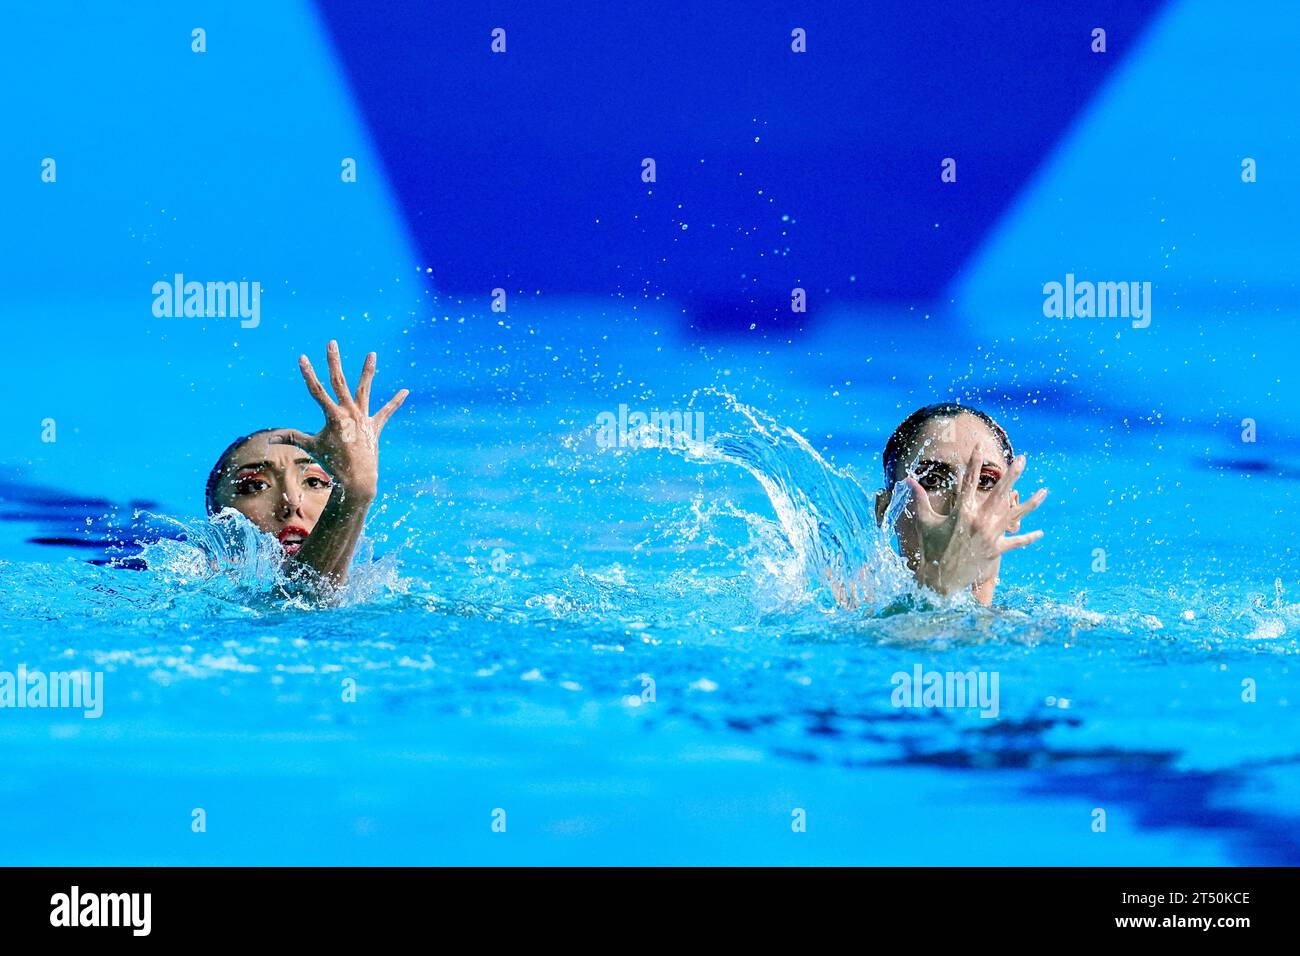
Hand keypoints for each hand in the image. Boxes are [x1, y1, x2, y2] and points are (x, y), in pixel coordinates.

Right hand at [271, 340, 407, 502]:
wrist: (357, 480)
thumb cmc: (332, 463)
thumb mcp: (311, 447)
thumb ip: (291, 437)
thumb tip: (269, 438)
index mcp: (333, 416)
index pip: (316, 391)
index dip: (308, 374)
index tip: (302, 357)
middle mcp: (349, 413)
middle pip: (340, 381)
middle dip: (334, 361)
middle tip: (332, 343)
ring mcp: (363, 418)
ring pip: (365, 389)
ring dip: (368, 371)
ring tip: (372, 353)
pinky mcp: (375, 426)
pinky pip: (387, 412)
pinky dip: (396, 402)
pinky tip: (406, 391)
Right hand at [903, 447, 1046, 596]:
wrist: (939, 579)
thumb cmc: (930, 549)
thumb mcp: (924, 521)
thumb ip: (919, 499)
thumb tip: (907, 480)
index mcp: (961, 511)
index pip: (969, 481)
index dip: (974, 461)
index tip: (980, 445)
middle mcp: (978, 521)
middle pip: (1000, 493)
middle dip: (1012, 474)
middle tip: (1023, 459)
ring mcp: (989, 536)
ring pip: (1015, 515)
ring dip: (1031, 503)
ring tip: (1044, 491)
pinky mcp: (995, 551)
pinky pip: (1015, 543)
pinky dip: (1027, 538)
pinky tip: (1040, 533)